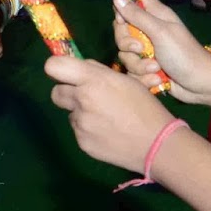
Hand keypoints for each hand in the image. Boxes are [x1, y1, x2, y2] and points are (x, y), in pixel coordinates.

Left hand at [46, 55, 178, 172]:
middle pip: (56, 93)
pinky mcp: (82, 142)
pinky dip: (89, 130)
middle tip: (88, 98)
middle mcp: (81, 100)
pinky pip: (79, 131)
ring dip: (82, 113)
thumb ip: (99, 72)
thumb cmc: (145, 107)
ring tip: (106, 119)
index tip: (66, 74)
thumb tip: (81, 69)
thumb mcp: (125, 80)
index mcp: (93, 80)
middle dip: (68, 93)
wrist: (156, 143)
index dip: (57, 69)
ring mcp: (80, 124)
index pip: (54, 67)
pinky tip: (108, 133)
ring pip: (71, 113)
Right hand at [112, 0, 210, 103]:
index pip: (132, 1)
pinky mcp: (146, 68)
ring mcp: (147, 50)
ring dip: (139, 64)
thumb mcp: (160, 31)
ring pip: (125, 54)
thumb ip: (137, 16)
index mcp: (155, 15)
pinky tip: (157, 79)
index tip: (122, 20)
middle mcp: (148, 30)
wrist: (199, 84)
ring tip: (156, 68)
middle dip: (128, 44)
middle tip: (140, 49)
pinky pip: (132, 70)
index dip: (123, 8)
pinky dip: (143, 76)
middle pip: (122, 30)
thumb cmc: (183, 53)